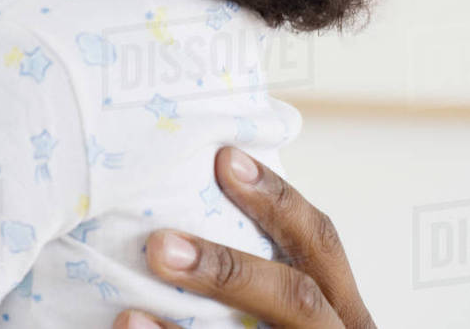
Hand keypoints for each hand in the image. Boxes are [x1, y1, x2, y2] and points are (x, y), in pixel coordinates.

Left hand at [113, 147, 374, 328]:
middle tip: (158, 245)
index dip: (277, 200)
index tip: (224, 158)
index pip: (320, 245)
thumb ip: (262, 273)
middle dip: (227, 271)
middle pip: (296, 300)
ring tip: (126, 317)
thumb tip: (177, 218)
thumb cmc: (282, 328)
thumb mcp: (295, 309)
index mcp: (343, 313)